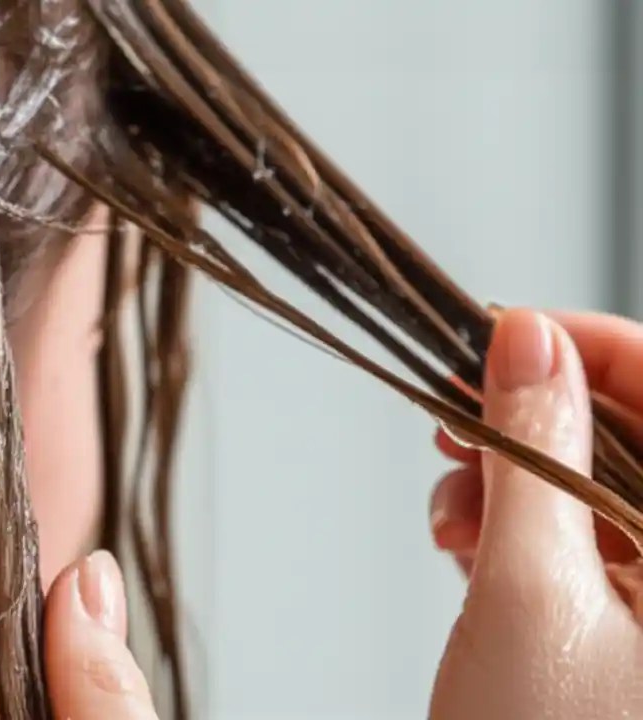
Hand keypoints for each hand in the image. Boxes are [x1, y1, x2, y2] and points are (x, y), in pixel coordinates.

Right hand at [428, 309, 642, 718]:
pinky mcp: (632, 630)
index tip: (504, 331)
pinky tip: (470, 545)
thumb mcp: (527, 595)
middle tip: (455, 417)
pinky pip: (586, 541)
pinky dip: (519, 528)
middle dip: (533, 419)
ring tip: (451, 513)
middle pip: (635, 438)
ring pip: (601, 487)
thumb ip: (527, 455)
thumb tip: (524, 343)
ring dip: (512, 478)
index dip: (594, 345)